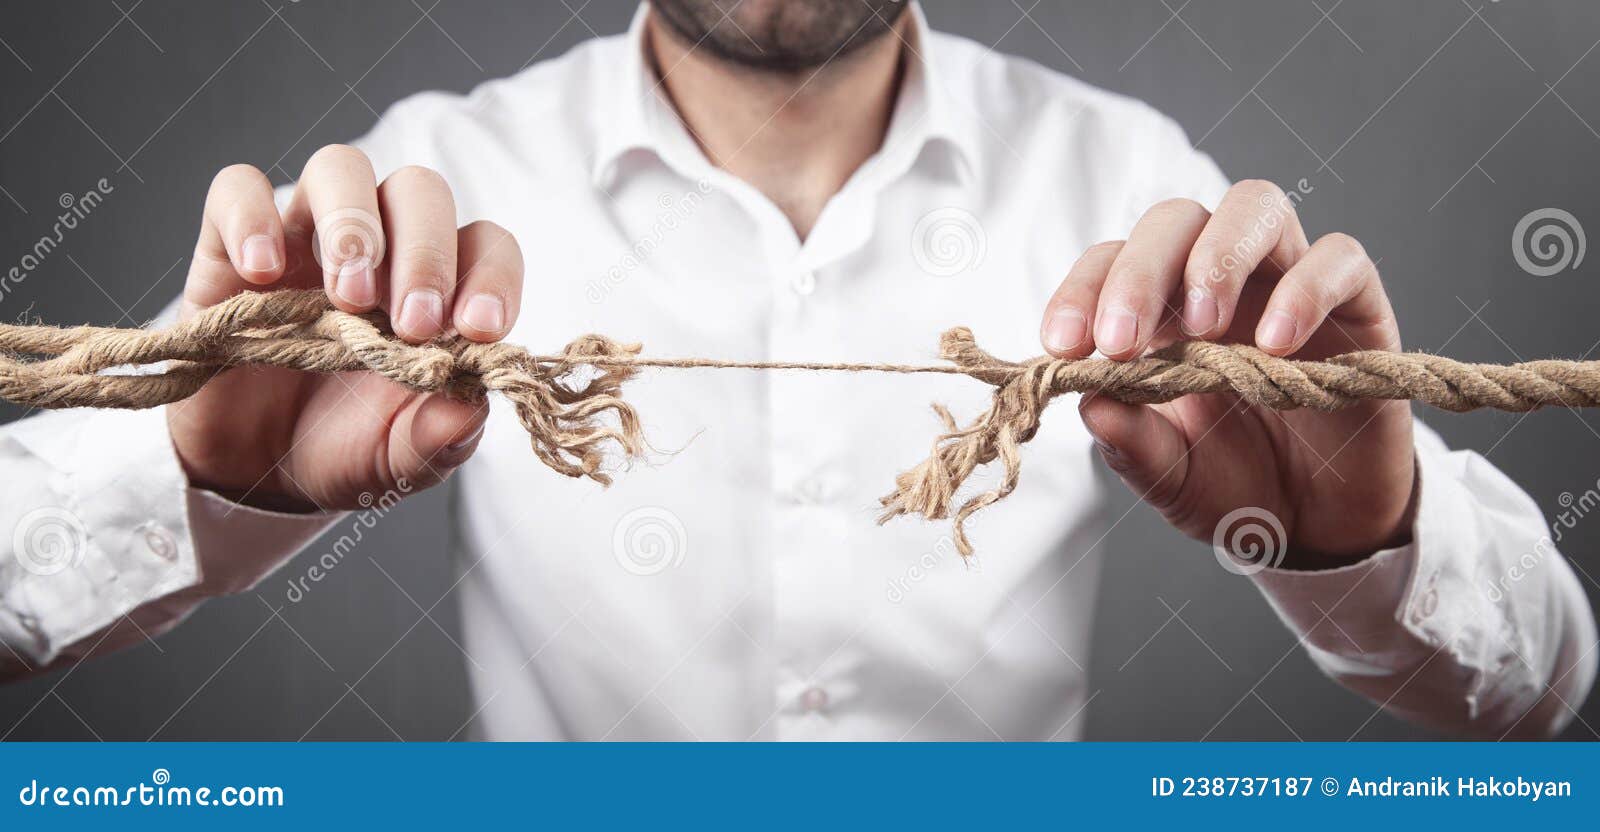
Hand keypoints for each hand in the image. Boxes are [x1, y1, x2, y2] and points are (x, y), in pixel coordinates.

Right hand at [167, 145, 523, 510]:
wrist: (257, 472)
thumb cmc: (347, 446)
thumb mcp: (401, 458)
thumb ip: (441, 436)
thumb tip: (471, 407)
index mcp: (441, 289)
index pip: (485, 246)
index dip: (492, 276)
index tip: (479, 330)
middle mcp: (382, 247)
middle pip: (419, 191)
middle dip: (426, 252)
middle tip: (413, 322)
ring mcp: (308, 236)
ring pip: (340, 169)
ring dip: (354, 225)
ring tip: (346, 300)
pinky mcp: (232, 245)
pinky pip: (237, 190)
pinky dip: (252, 217)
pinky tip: (263, 272)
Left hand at [1039, 181, 1416, 566]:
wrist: (1317, 526)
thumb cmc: (1233, 482)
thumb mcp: (1169, 476)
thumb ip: (1132, 442)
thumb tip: (1090, 405)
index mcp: (1158, 310)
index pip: (1110, 262)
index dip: (1081, 292)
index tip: (1063, 346)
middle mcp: (1218, 281)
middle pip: (1175, 220)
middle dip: (1138, 273)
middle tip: (1119, 343)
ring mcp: (1286, 281)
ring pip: (1255, 206)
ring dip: (1218, 257)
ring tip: (1204, 327)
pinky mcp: (1356, 303)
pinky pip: (1339, 259)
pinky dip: (1305, 291)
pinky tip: (1277, 346)